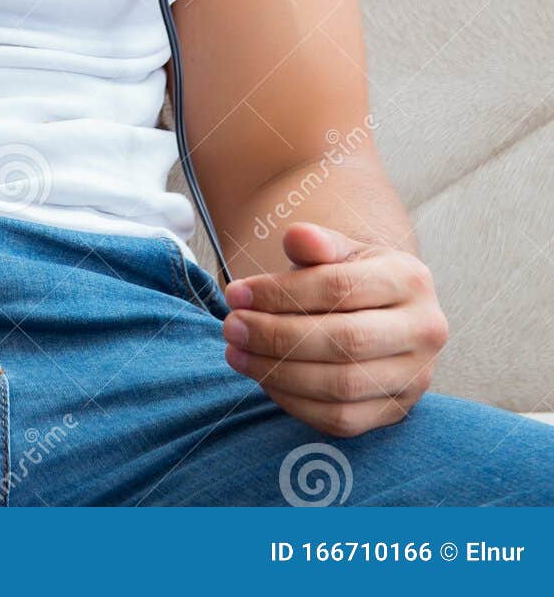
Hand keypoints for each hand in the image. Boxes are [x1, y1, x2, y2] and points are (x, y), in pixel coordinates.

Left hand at [221, 221, 449, 438]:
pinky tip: (264, 379)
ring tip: (236, 353)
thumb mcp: (337, 249)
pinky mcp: (397, 412)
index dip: (280, 293)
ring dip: (278, 372)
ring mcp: (415, 377)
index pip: (338, 288)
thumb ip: (316, 242)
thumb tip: (296, 236)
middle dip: (276, 335)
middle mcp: (424, 331)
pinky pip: (342, 419)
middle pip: (343, 340)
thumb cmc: (351, 275)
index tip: (235, 294)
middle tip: (231, 327)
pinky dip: (295, 402)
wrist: (383, 310)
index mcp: (409, 279)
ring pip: (342, 385)